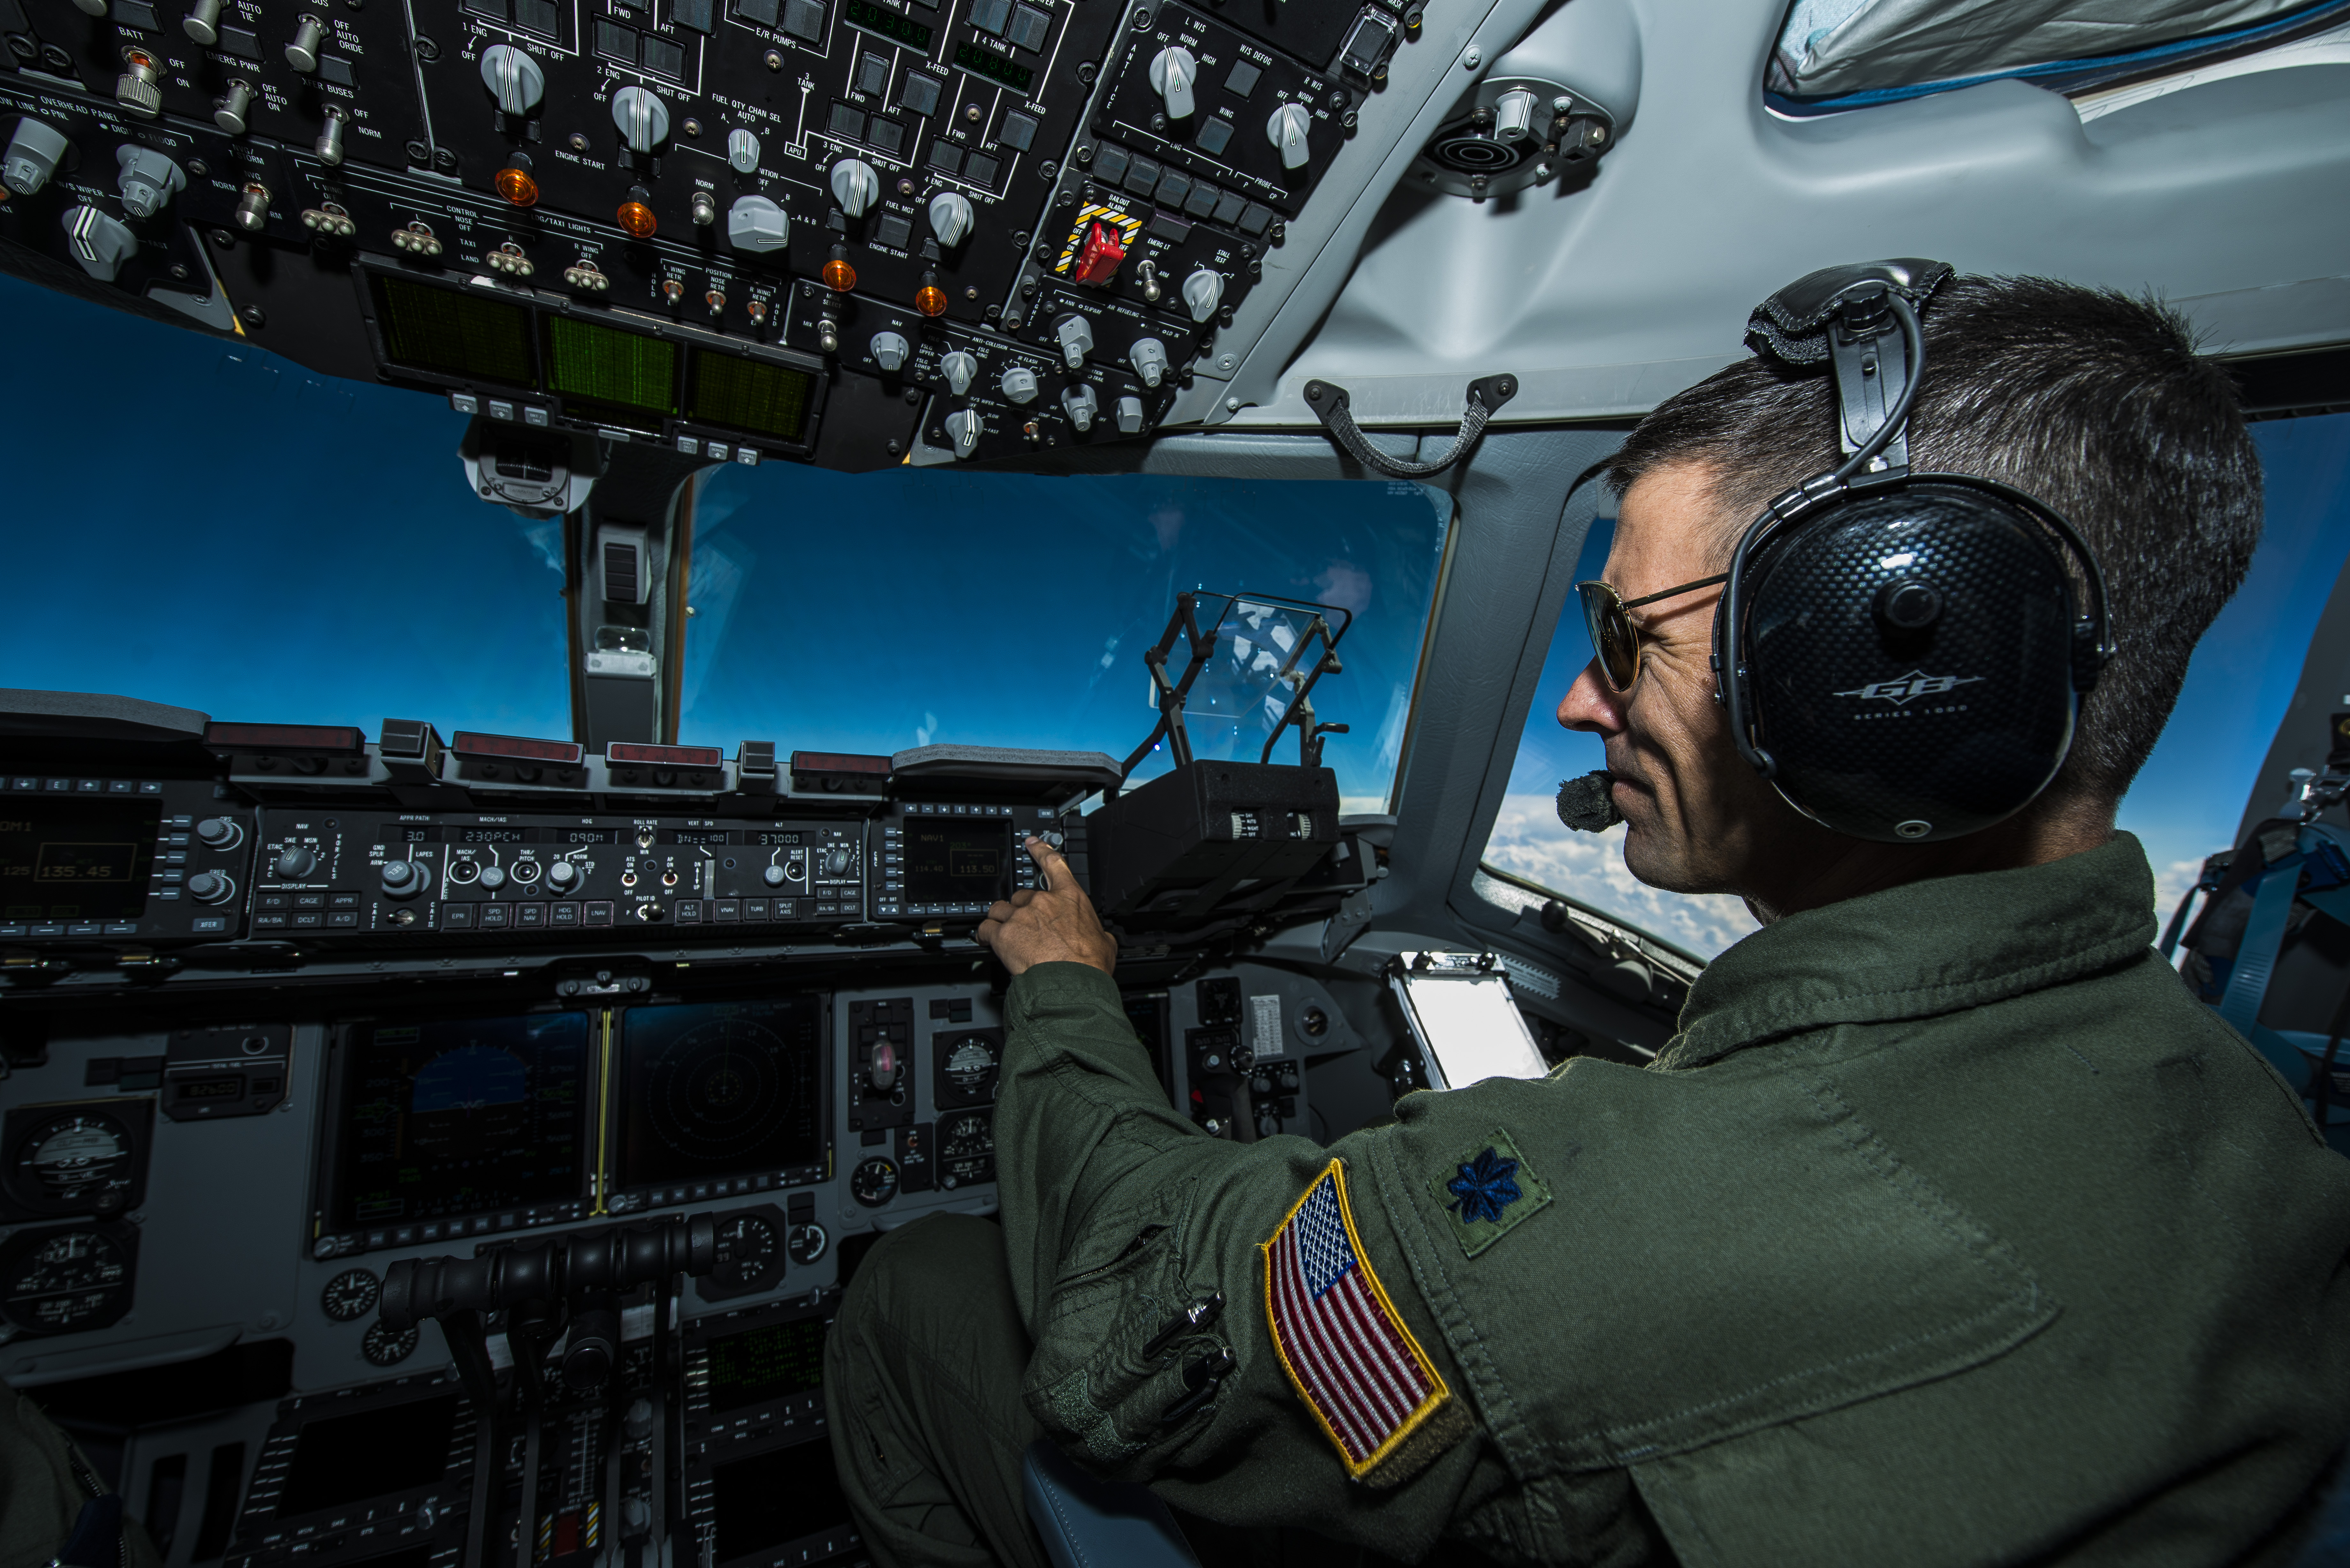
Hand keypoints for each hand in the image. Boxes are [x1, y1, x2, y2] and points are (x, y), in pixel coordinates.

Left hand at [978, 837, 1117, 975]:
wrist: (1072, 984)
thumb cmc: (1088, 966)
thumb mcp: (1105, 943)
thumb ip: (1098, 932)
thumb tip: (1101, 937)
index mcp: (1069, 898)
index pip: (1053, 864)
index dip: (1040, 850)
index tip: (1031, 843)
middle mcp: (1043, 902)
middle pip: (1022, 895)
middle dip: (1021, 910)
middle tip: (1026, 928)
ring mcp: (1021, 916)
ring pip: (1000, 909)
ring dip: (1001, 920)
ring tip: (1004, 934)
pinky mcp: (1003, 934)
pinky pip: (985, 928)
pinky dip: (984, 934)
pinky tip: (987, 941)